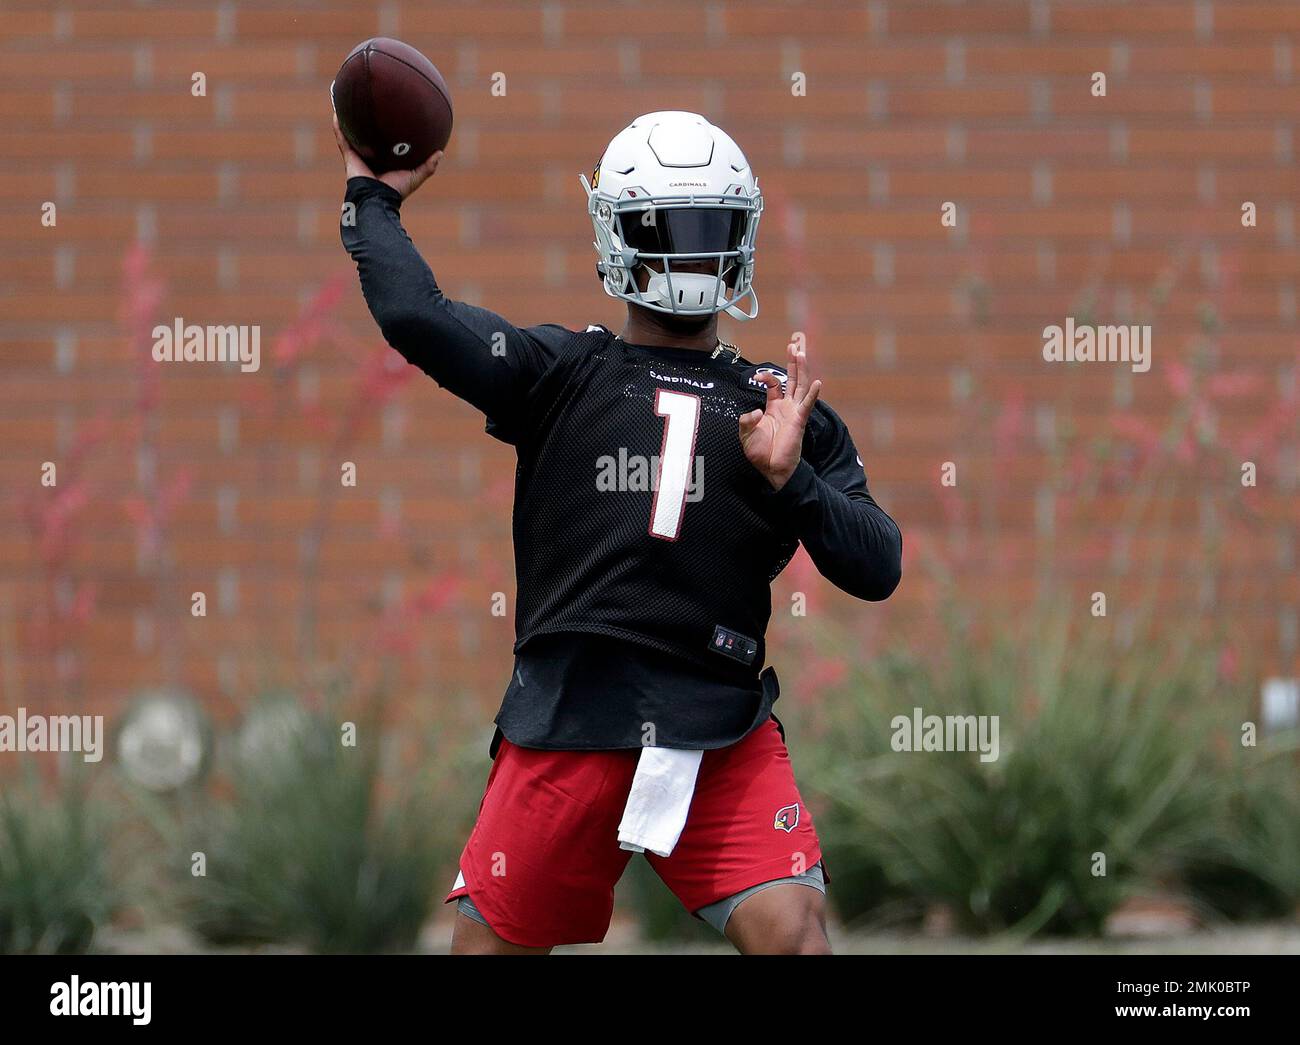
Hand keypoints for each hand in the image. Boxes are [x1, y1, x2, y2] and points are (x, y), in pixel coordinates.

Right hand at [333, 111, 442, 199]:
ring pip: (353, 135)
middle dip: (367, 123)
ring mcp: (359, 155)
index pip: (385, 144)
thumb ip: (428, 166)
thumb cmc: (396, 190)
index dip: (387, 133)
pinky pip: (342, 138)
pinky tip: (337, 113)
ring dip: (350, 121)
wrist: (377, 198)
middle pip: (368, 136)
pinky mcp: (349, 156)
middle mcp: (371, 157)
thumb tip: (440, 152)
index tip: (391, 117)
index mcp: (385, 161)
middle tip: (370, 105)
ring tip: (349, 103)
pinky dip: (338, 127)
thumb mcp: (415, 177)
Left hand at [739, 343, 821, 490]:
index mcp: (774, 407)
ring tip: (801, 353)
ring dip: (801, 370)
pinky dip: (812, 394)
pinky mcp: (799, 421)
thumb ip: (746, 421)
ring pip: (800, 386)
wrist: (771, 469)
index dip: (767, 376)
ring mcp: (794, 413)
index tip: (758, 376)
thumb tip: (755, 412)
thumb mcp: (746, 433)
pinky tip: (816, 382)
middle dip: (793, 362)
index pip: (775, 384)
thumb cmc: (760, 453)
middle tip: (794, 345)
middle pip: (793, 379)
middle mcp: (787, 407)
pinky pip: (807, 405)